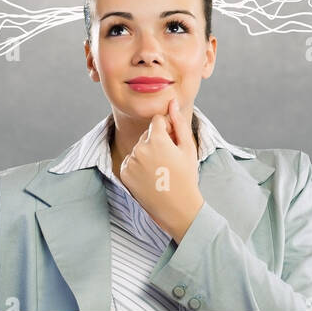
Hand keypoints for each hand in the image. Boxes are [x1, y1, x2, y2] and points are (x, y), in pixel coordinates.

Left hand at [118, 96, 204, 242]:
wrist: (177, 208)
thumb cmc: (186, 177)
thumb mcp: (187, 148)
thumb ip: (178, 122)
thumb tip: (172, 102)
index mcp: (157, 139)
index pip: (157, 121)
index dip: (167, 129)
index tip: (174, 143)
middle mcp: (140, 148)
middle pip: (147, 134)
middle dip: (157, 141)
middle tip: (169, 160)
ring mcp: (130, 161)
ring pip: (139, 148)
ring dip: (148, 153)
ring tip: (161, 170)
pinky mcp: (123, 173)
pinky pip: (131, 161)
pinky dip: (138, 165)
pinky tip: (151, 176)